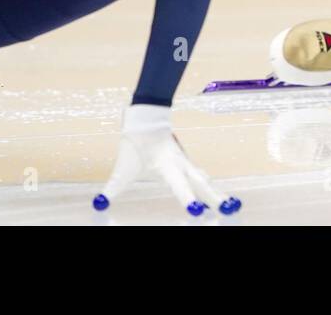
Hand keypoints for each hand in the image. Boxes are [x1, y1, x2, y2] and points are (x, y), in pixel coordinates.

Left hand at [93, 104, 241, 216]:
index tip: (197, 213)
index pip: (181, 187)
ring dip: (215, 191)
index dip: (188, 200)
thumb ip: (113, 187)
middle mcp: (182, 165)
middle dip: (216, 197)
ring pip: (204, 179)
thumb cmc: (135, 143)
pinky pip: (198, 176)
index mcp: (169, 166)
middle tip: (230, 209)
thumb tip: (99, 203)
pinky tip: (210, 191)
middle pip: (203, 184)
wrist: (146, 117)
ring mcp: (186, 163)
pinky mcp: (184, 162)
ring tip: (229, 203)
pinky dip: (207, 185)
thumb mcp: (123, 168)